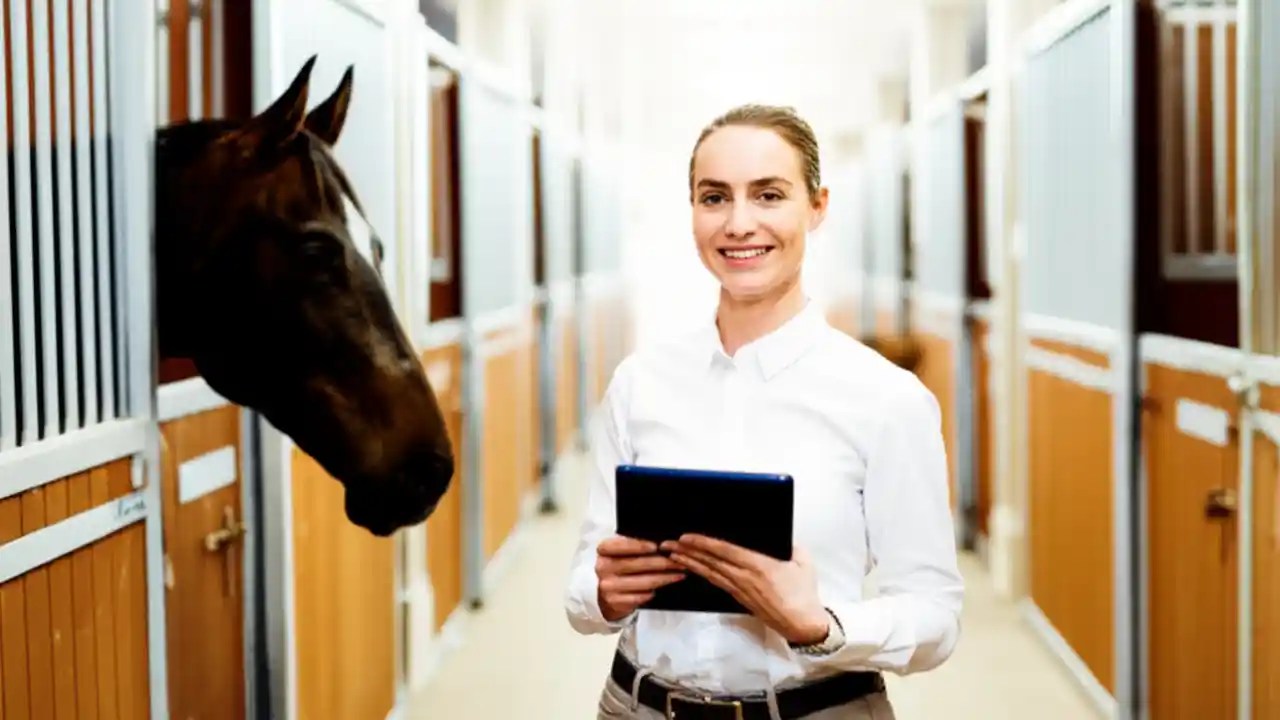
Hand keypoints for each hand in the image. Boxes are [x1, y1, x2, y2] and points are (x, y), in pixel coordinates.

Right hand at [595, 535, 685, 621]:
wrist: (604, 593)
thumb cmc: (618, 567)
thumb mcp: (619, 552)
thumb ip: (634, 546)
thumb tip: (661, 544)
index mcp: (603, 551)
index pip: (620, 545)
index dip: (638, 545)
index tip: (656, 546)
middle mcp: (602, 567)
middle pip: (637, 564)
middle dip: (661, 562)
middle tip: (678, 561)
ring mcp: (608, 586)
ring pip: (643, 581)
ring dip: (665, 577)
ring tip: (679, 574)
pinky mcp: (615, 602)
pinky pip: (640, 596)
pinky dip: (654, 591)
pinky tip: (664, 585)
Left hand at [662, 534, 829, 644]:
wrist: (801, 623)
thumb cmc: (803, 592)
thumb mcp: (803, 561)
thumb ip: (790, 545)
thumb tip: (781, 534)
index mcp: (759, 565)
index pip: (725, 551)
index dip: (703, 543)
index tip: (686, 536)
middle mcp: (744, 577)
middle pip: (710, 561)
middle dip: (686, 551)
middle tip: (666, 544)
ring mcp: (739, 589)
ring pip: (709, 573)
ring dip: (689, 563)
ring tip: (671, 555)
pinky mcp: (739, 598)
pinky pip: (716, 582)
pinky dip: (702, 573)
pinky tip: (691, 568)